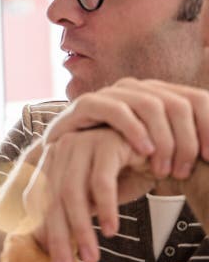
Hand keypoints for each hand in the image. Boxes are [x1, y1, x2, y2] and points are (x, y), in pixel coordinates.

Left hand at [23, 128, 155, 261]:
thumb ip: (70, 216)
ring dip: (83, 230)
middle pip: (53, 201)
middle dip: (59, 240)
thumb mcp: (92, 199)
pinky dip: (106, 209)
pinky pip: (101, 182)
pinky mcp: (105, 143)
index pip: (38, 202)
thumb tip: (48, 250)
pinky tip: (112, 232)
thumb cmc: (122, 176)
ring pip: (73, 193)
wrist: (160, 152)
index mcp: (50, 161)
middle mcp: (60, 149)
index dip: (43, 235)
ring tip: (92, 259)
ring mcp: (81, 143)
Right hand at [44, 78, 208, 178]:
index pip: (197, 100)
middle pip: (178, 104)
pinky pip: (116, 109)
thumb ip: (181, 147)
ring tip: (163, 169)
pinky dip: (134, 130)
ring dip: (163, 139)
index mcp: (158, 96)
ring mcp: (112, 94)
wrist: (65, 165)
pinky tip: (143, 152)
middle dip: (187, 140)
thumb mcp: (155, 155)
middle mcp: (138, 89)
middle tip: (183, 171)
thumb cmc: (112, 162)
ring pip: (151, 105)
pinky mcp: (87, 103)